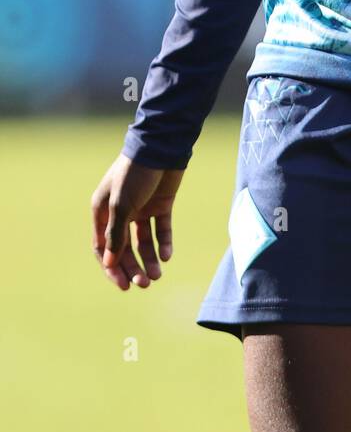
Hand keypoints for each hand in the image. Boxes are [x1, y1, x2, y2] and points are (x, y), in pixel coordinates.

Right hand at [91, 154, 184, 289]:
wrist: (162, 147)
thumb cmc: (135, 174)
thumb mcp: (122, 205)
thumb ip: (116, 235)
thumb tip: (109, 263)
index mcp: (102, 211)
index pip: (103, 247)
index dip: (112, 267)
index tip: (123, 284)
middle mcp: (120, 212)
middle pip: (124, 248)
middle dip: (133, 267)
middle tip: (145, 284)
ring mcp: (141, 208)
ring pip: (143, 242)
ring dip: (149, 259)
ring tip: (157, 275)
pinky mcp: (161, 204)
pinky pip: (161, 229)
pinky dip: (163, 243)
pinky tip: (167, 255)